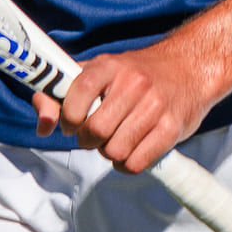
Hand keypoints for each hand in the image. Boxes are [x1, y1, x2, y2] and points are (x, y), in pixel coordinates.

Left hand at [33, 39, 220, 173]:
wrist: (188, 68)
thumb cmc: (134, 74)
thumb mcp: (98, 72)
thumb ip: (61, 95)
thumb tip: (43, 126)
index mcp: (109, 66)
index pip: (76, 95)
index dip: (67, 118)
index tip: (72, 123)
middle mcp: (133, 83)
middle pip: (95, 131)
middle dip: (89, 140)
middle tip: (95, 135)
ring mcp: (155, 106)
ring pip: (115, 151)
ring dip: (109, 154)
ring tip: (115, 140)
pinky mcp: (172, 128)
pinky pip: (136, 163)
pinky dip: (127, 164)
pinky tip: (130, 151)